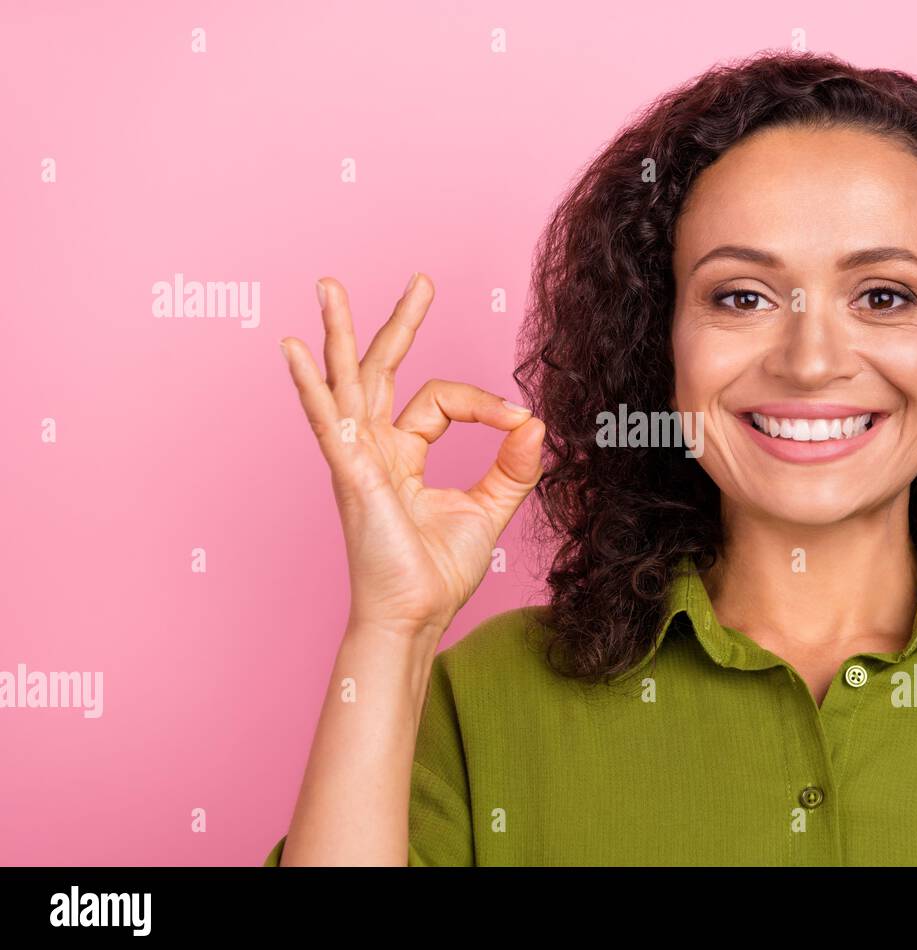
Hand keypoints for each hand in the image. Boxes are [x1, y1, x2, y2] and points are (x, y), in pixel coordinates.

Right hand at [279, 274, 544, 639]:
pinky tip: (295, 350)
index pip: (440, 400)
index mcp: (403, 453)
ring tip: (329, 285)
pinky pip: (328, 421)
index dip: (483, 403)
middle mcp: (375, 448)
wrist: (416, 616)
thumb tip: (537, 422)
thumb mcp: (490, 508)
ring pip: (348, 381)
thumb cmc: (438, 572)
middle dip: (399, 323)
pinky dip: (311, 385)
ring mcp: (357, 458)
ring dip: (339, 331)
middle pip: (382, 370)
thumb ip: (514, 466)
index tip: (519, 422)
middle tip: (421, 281)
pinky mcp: (350, 474)